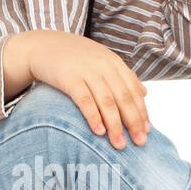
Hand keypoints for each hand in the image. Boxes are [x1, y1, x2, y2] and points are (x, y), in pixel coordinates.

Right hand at [24, 31, 150, 148]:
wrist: (42, 45)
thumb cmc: (75, 57)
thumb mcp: (102, 60)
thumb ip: (123, 76)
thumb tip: (145, 94)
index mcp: (114, 63)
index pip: (133, 91)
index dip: (141, 112)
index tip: (147, 131)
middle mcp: (104, 66)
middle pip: (123, 98)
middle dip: (133, 122)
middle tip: (140, 143)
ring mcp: (87, 71)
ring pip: (107, 102)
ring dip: (115, 125)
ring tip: (119, 144)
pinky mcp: (69, 78)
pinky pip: (84, 100)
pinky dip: (93, 116)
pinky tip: (99, 132)